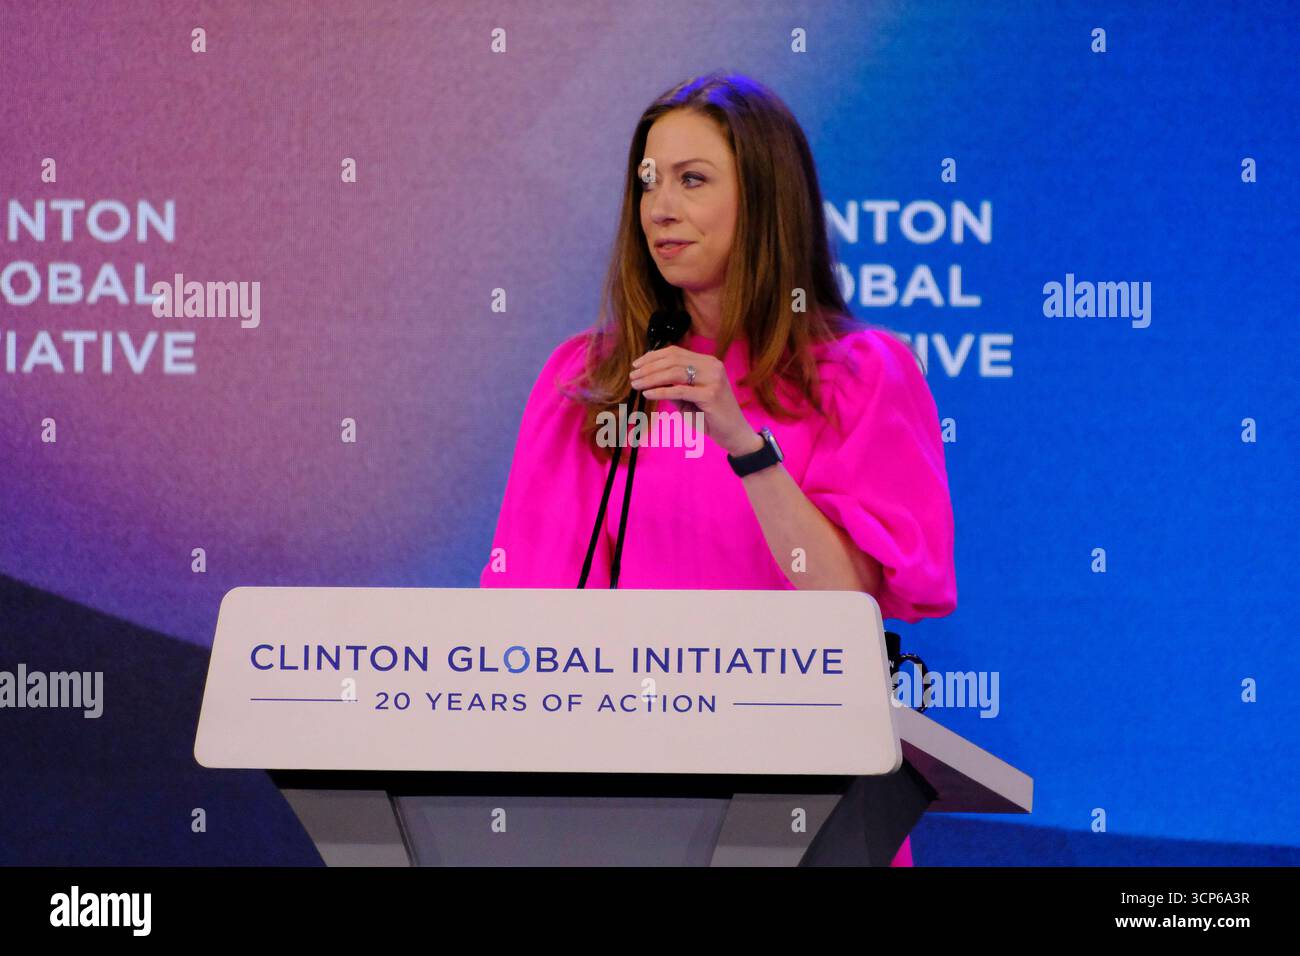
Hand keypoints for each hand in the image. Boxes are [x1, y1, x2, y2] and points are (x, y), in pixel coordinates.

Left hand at [628, 345, 762, 456]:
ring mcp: (713, 379)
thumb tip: (648, 378)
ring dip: (651, 378)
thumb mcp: (689, 398)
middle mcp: (712, 366)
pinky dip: (661, 391)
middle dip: (649, 367)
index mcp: (707, 362)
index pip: (675, 352)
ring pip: (675, 373)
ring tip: (637, 384)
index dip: (653, 356)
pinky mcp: (711, 395)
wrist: (734, 434)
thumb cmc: (711, 416)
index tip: (636, 365)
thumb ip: (673, 386)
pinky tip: (648, 394)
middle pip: (673, 360)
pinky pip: (680, 390)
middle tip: (633, 376)